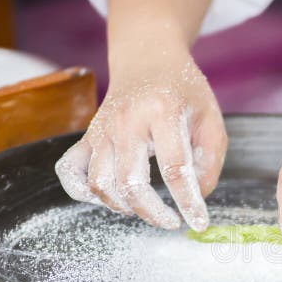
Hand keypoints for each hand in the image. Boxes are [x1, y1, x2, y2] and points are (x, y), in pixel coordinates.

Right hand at [55, 48, 226, 230]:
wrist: (148, 59)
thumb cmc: (184, 92)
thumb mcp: (210, 119)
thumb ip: (210, 160)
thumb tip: (197, 197)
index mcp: (163, 112)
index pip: (175, 168)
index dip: (188, 202)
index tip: (199, 223)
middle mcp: (126, 121)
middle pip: (131, 183)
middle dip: (153, 212)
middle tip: (172, 221)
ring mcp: (101, 129)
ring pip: (100, 184)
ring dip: (124, 207)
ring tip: (147, 206)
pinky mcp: (86, 136)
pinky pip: (70, 171)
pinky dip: (84, 193)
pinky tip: (111, 197)